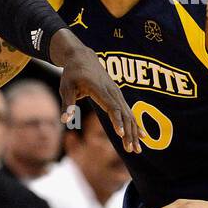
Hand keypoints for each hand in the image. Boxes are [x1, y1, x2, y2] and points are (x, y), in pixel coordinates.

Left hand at [52, 30, 140, 152]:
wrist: (83, 57)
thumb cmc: (72, 73)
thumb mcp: (65, 87)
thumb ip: (67, 103)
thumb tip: (65, 120)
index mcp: (99, 89)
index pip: (111, 106)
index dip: (117, 120)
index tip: (121, 134)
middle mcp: (112, 91)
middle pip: (124, 114)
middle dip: (129, 133)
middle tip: (131, 150)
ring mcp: (117, 93)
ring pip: (129, 114)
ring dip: (134, 132)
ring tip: (137, 149)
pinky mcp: (118, 96)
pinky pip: (128, 112)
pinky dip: (135, 125)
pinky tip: (142, 136)